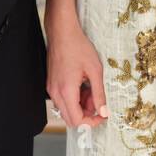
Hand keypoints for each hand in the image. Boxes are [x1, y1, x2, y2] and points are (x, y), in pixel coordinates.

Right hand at [44, 10, 107, 128]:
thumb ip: (99, 93)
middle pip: (70, 118)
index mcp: (66, 91)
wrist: (62, 32)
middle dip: (86, 114)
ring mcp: (51, 88)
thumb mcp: (95, 70)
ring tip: (91, 89)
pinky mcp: (51, 83)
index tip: (102, 115)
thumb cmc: (78, 47)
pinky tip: (83, 84)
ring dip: (80, 105)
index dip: (91, 122)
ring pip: (66, 109)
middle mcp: (55, 93)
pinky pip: (62, 99)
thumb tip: (103, 111)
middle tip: (98, 101)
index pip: (76, 120)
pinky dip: (74, 98)